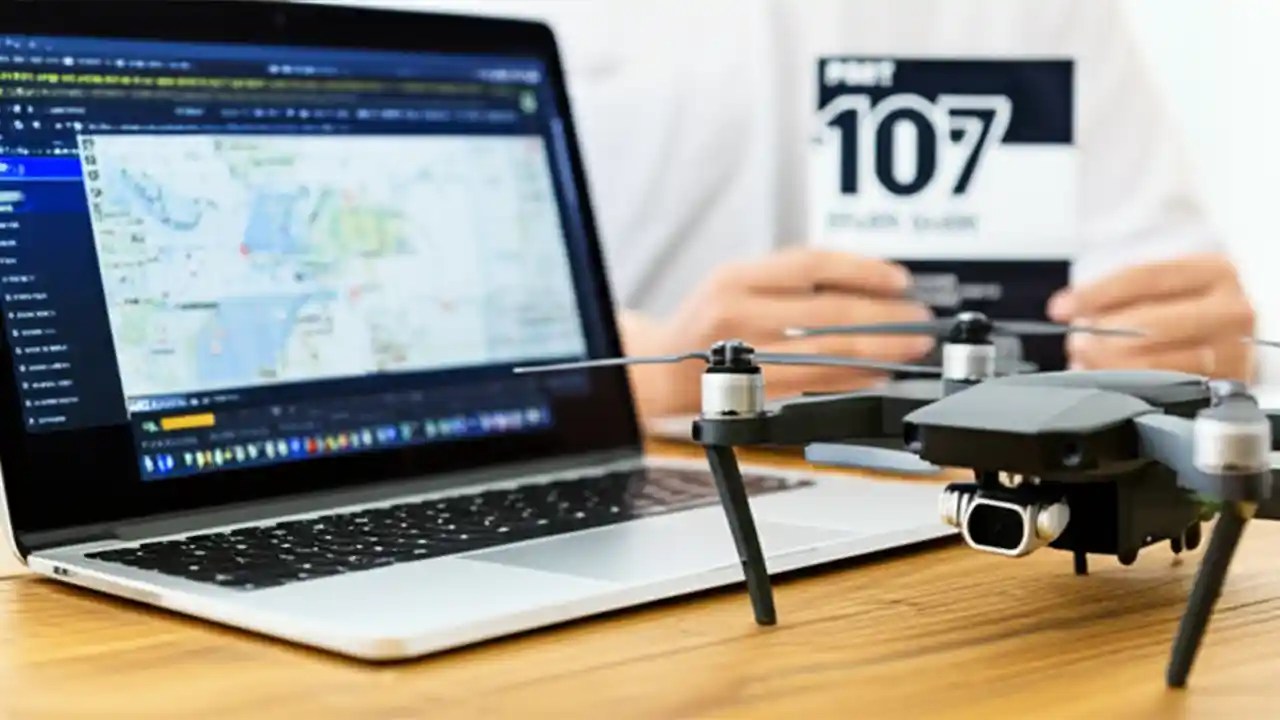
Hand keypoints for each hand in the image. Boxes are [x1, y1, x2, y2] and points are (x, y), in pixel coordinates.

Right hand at [619, 248, 934, 418]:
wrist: (657, 370)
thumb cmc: (706, 324)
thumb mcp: (735, 282)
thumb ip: (789, 279)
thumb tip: (866, 282)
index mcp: (735, 278)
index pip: (810, 265)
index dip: (861, 271)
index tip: (898, 280)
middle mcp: (737, 314)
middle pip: (826, 312)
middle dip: (883, 317)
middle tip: (919, 319)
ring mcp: (745, 356)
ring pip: (825, 352)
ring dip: (877, 351)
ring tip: (910, 348)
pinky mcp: (752, 391)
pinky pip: (813, 384)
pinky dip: (851, 378)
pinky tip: (877, 372)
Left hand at [1047, 253, 1255, 380]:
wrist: (1235, 337)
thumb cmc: (1190, 307)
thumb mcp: (1167, 285)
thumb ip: (1122, 293)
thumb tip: (1066, 310)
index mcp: (1215, 273)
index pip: (1144, 278)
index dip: (1095, 293)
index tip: (1061, 308)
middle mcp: (1231, 312)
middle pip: (1148, 326)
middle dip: (1099, 338)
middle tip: (1075, 343)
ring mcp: (1234, 354)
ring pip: (1156, 365)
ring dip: (1109, 367)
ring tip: (1087, 363)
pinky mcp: (1226, 390)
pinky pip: (1167, 394)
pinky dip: (1129, 389)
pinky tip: (1109, 383)